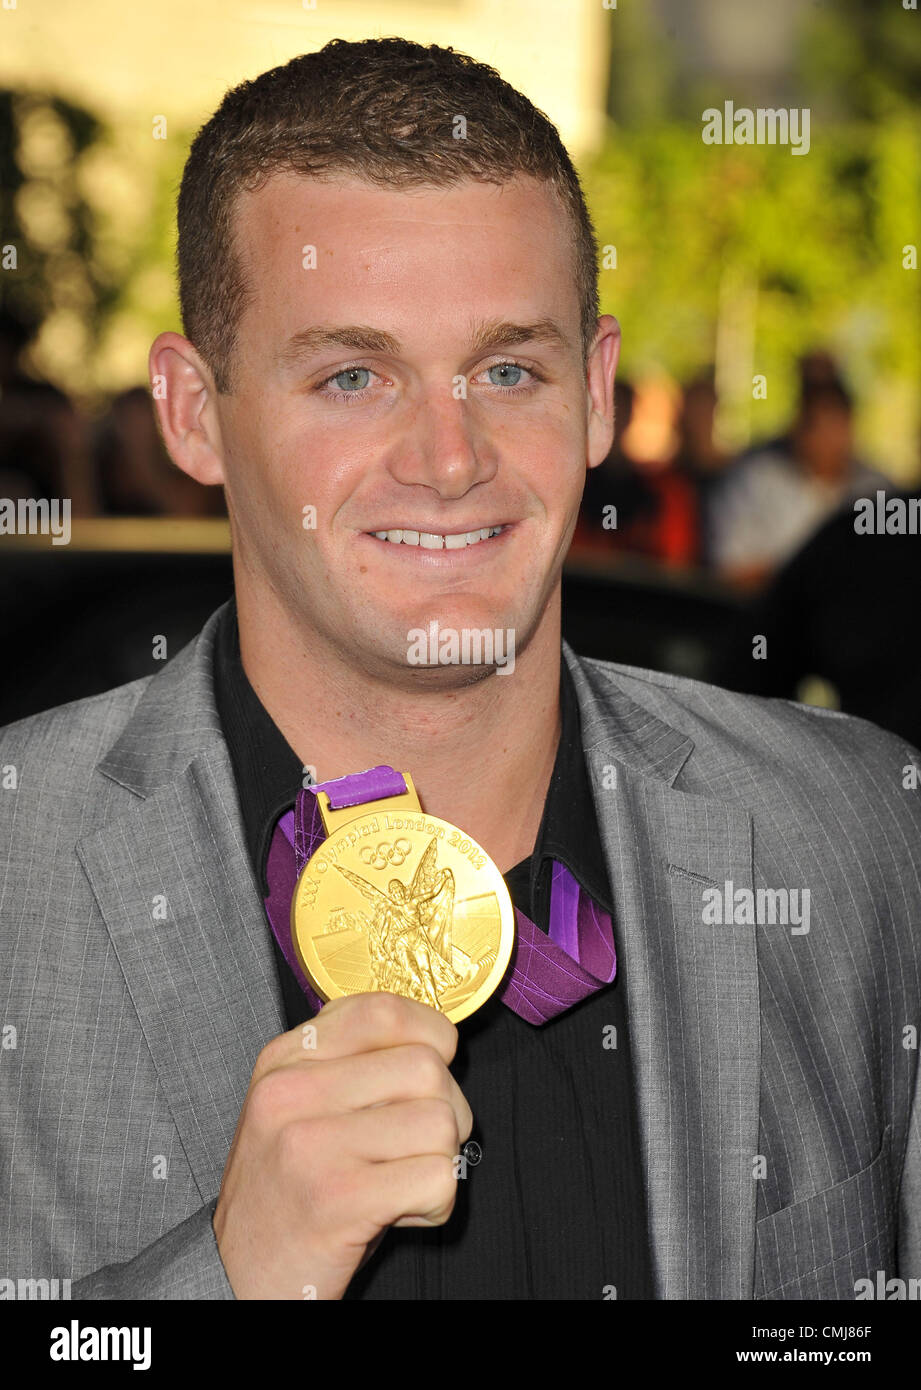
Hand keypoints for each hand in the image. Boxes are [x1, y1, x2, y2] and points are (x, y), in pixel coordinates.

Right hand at [212, 991, 472, 1298]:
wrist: (234, 1276)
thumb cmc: (285, 1193)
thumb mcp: (297, 1107)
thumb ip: (350, 1062)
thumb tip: (431, 1035)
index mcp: (285, 1059)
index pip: (383, 1011)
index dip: (430, 1035)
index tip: (431, 1067)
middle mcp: (291, 1092)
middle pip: (426, 1067)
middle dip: (446, 1111)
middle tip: (417, 1146)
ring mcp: (310, 1144)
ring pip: (440, 1122)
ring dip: (440, 1161)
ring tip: (400, 1180)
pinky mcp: (336, 1199)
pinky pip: (437, 1178)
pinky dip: (436, 1203)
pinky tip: (398, 1212)